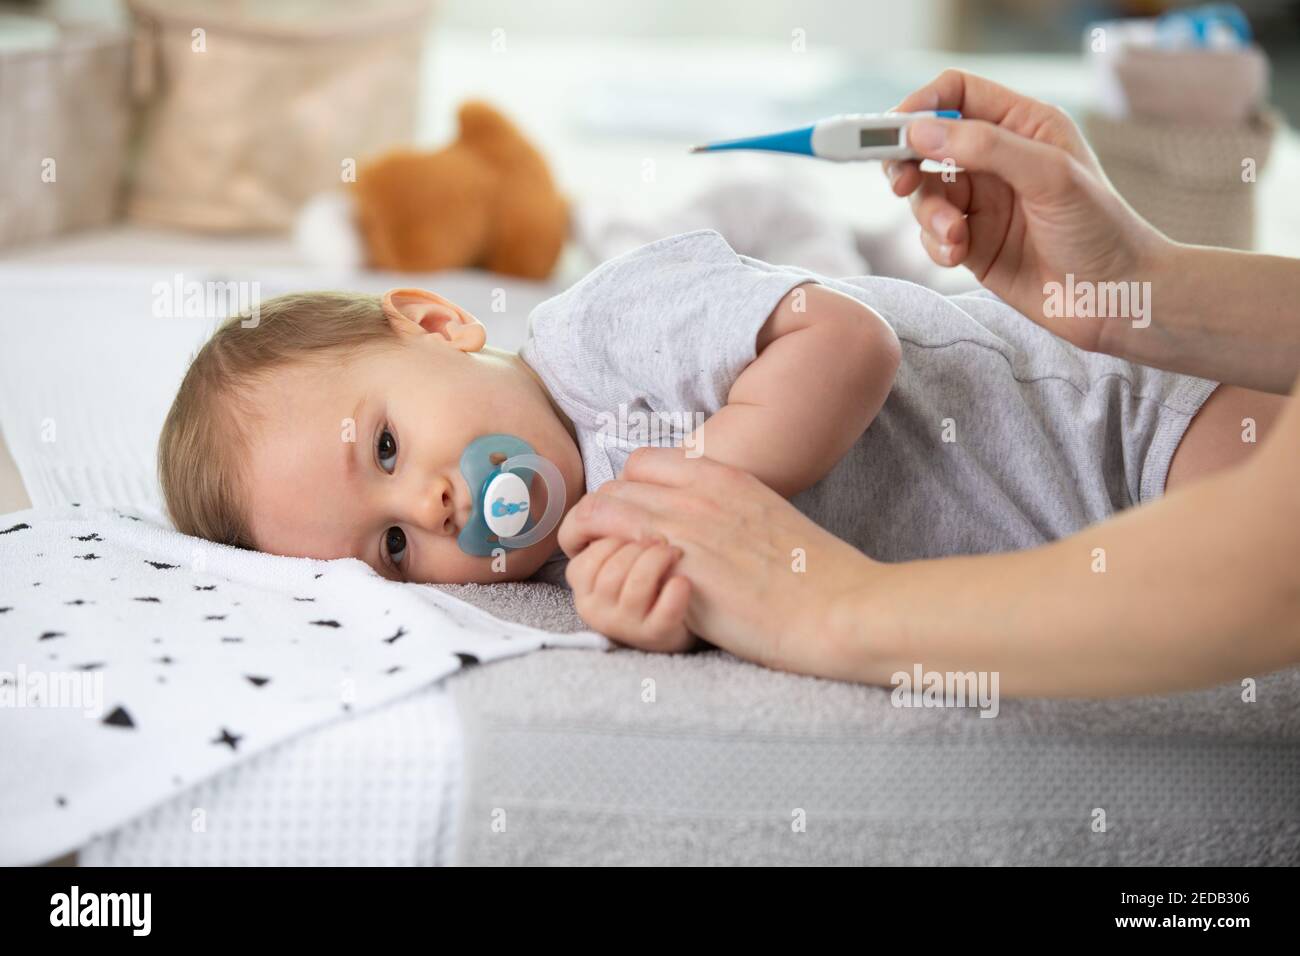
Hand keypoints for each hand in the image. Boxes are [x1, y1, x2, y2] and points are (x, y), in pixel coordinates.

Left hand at [558, 447, 880, 677]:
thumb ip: (729, 510)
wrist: (840, 608)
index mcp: (724, 477)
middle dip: (596, 514)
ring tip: (585, 562)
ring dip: (586, 536)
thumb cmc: (814, 576)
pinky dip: (601, 566)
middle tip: (593, 545)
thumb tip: (707, 525)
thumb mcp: (768, 517)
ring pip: (603, 512)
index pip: (642, 462)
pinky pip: (614, 553)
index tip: (623, 518)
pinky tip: (606, 589)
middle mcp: (698, 494)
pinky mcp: (679, 569)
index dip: (625, 489)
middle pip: (615, 486)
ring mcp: (686, 529)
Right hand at [564, 533, 695, 651]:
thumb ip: (610, 526)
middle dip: (640, 546)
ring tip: (676, 553)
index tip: (633, 532)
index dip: (611, 539)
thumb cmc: (647, 578)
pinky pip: (664, 612)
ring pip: (636, 584)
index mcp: (585, 587)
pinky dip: (676, 592)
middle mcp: (596, 610)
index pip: (584, 558)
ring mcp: (625, 626)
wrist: (679, 617)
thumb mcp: (620, 554)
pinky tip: (683, 581)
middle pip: (611, 568)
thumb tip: (620, 484)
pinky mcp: (656, 636)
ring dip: (658, 561)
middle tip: (663, 540)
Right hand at [883, 69, 1170, 353]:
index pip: (957, 95)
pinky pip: (931, 235)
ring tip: (954, 237)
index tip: (894, 133)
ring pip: (925, 194)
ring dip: (928, 215)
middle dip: (907, 163)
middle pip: (927, 143)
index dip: (921, 107)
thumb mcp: (1049, 175)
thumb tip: (920, 131)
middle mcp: (999, 160)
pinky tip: (958, 257)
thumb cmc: (1100, 230)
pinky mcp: (973, 244)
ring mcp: (983, 204)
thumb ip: (985, 147)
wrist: (1116, 300)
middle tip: (902, 185)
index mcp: (1023, 125)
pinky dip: (935, 244)